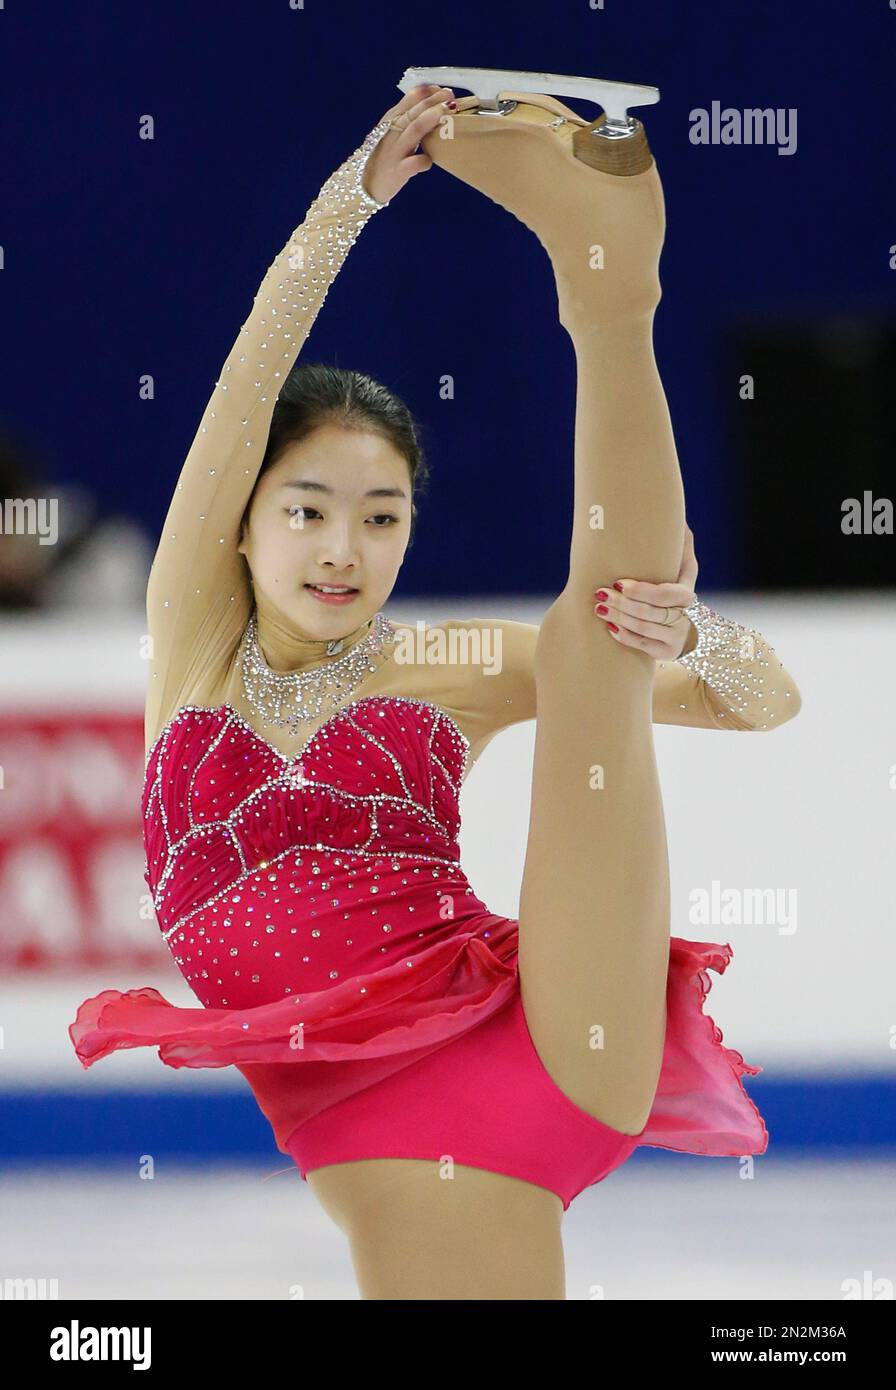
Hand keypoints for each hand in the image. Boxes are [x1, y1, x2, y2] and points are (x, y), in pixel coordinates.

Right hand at [363, 84, 456, 204]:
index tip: (442, 91)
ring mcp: (395, 151)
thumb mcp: (391, 133)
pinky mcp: (398, 171)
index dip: (429, 92)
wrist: (364, 185)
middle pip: (415, 110)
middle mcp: (392, 132)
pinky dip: (424, 160)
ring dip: (432, 117)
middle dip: (435, 100)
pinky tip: (430, 160)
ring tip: (448, 111)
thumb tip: (433, 107)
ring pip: (415, 129)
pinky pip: (414, 163)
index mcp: (391, 119)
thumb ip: (408, 120)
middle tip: (450, 95)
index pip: (410, 97)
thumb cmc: (383, 158)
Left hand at [593, 524, 698, 659]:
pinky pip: (645, 647)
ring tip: (599, 608)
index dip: (643, 591)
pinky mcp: (668, 651)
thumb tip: (669, 511)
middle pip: (654, 612)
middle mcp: (687, 612)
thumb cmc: (668, 574)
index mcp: (687, 586)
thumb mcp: (676, 551)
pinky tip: (610, 628)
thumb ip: (674, 534)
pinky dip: (626, 637)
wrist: (678, 616)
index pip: (670, 593)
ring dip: (620, 618)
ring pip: (646, 629)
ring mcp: (678, 634)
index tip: (619, 583)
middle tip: (600, 594)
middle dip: (623, 604)